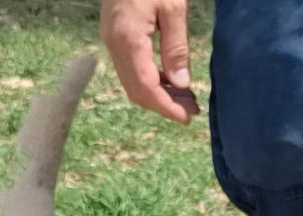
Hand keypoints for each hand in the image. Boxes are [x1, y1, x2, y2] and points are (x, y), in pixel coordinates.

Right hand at [100, 0, 199, 122]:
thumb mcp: (172, 7)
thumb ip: (176, 48)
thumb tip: (181, 84)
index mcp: (127, 39)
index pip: (146, 88)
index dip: (167, 108)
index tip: (187, 118)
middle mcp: (114, 43)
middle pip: (137, 91)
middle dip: (164, 105)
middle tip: (191, 110)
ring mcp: (111, 38)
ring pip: (133, 81)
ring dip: (158, 94)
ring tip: (185, 98)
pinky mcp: (115, 33)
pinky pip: (131, 68)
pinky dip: (151, 79)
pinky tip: (171, 79)